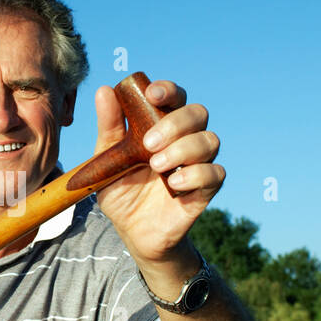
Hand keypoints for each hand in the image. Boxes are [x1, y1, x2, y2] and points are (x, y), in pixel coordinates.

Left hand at [92, 79, 223, 264]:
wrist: (131, 231)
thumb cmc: (121, 189)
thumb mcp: (106, 159)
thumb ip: (109, 128)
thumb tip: (104, 90)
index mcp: (162, 125)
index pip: (176, 97)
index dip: (169, 90)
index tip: (152, 95)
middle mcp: (185, 139)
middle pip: (198, 113)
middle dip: (175, 123)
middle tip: (148, 143)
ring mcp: (198, 163)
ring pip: (210, 141)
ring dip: (183, 149)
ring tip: (156, 165)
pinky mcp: (206, 189)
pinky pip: (215, 173)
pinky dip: (196, 174)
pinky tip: (173, 183)